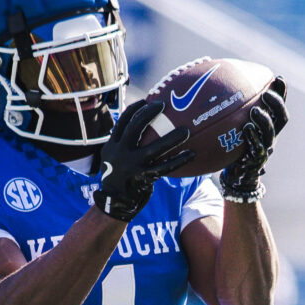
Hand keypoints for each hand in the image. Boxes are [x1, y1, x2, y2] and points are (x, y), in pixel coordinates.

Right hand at [94, 99, 193, 222]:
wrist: (113, 204)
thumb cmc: (119, 178)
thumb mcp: (114, 160)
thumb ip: (125, 146)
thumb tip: (143, 130)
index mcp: (112, 146)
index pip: (123, 122)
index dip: (134, 109)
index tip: (146, 101)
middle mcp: (120, 153)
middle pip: (135, 127)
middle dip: (148, 113)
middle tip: (164, 104)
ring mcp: (132, 166)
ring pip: (154, 148)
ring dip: (172, 138)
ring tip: (187, 131)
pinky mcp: (143, 178)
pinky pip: (165, 167)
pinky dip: (179, 160)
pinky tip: (192, 154)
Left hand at [221, 79, 287, 201]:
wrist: (236, 175)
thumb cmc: (234, 146)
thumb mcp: (235, 126)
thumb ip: (234, 109)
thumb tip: (218, 82)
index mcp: (269, 126)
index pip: (279, 107)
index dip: (281, 94)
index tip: (278, 78)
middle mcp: (271, 137)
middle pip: (282, 119)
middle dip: (276, 105)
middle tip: (265, 94)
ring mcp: (265, 149)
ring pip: (271, 134)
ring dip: (264, 120)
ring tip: (255, 111)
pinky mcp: (257, 161)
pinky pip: (258, 148)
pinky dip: (253, 137)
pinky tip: (246, 128)